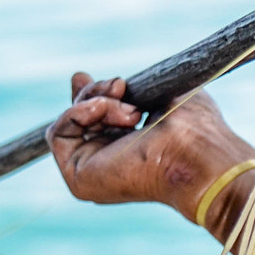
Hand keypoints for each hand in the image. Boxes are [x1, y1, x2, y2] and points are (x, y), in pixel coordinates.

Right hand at [47, 71, 238, 219]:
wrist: (196, 150)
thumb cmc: (192, 124)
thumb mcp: (155, 92)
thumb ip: (120, 90)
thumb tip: (76, 77)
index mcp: (128, 146)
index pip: (94, 119)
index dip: (90, 96)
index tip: (94, 78)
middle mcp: (108, 161)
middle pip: (78, 116)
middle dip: (94, 93)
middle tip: (120, 86)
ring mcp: (91, 172)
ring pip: (68, 121)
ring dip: (96, 102)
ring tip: (131, 109)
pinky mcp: (77, 178)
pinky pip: (58, 132)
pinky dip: (79, 112)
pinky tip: (110, 111)